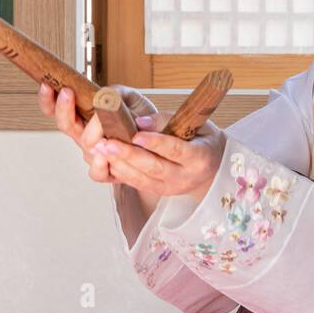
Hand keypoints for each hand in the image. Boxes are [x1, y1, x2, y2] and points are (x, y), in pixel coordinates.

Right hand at [37, 82, 157, 184]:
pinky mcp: (106, 171)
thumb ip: (123, 97)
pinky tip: (104, 157)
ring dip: (89, 137)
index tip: (48, 85)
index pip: (55, 108)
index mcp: (85, 114)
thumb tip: (119, 107)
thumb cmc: (140, 118)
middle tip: (67, 93)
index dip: (48, 99)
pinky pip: (96, 172)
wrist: (154, 143)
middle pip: (65, 125)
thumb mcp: (134, 100)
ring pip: (84, 147)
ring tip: (97, 130)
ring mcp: (93, 152)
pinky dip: (99, 165)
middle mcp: (84, 134)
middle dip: (64, 109)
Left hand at [92, 119, 226, 203]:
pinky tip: (106, 160)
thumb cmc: (204, 140)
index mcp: (199, 158)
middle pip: (154, 167)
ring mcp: (171, 187)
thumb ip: (168, 121)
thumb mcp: (197, 124)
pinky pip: (136, 183)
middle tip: (107, 142)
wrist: (213, 167)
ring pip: (141, 178)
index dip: (155, 143)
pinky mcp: (158, 191)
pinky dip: (120, 171)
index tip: (136, 135)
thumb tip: (139, 122)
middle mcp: (184, 177)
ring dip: (118, 164)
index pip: (175, 150)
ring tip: (100, 149)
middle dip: (128, 155)